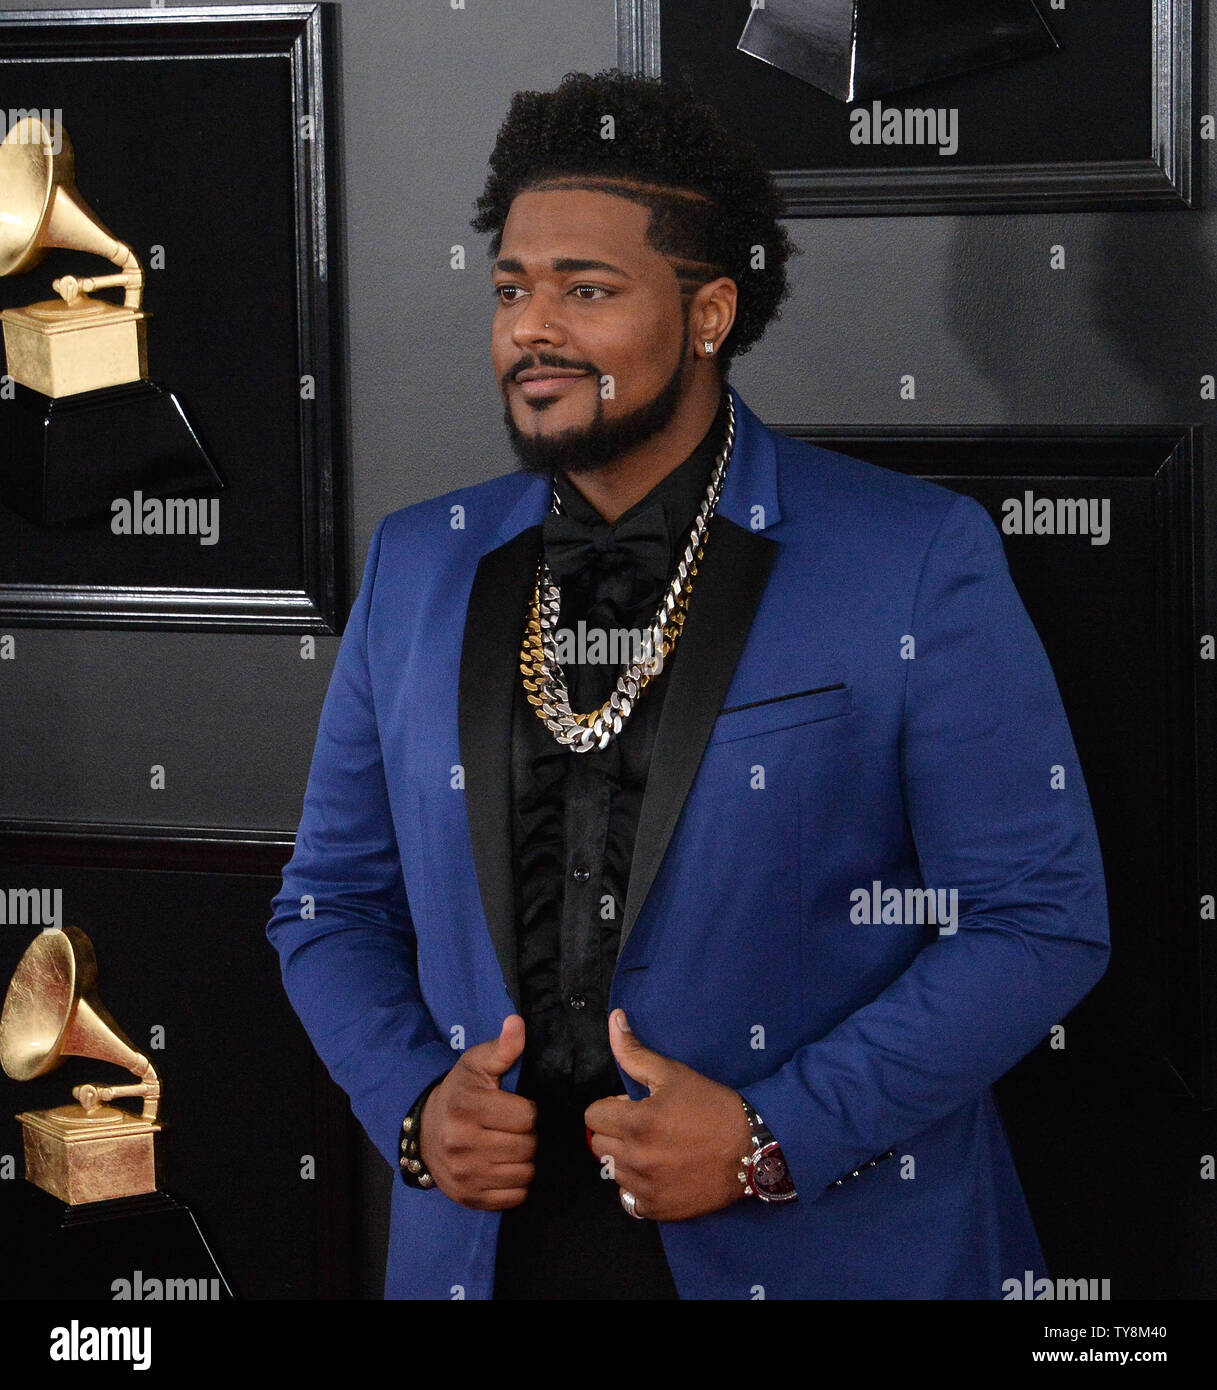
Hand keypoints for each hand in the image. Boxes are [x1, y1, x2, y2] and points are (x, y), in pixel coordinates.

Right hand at [419, 1014, 536, 1209]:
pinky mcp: (468, 1197)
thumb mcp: (476, 1065)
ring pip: (525, 1174)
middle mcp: (461, 1143)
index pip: (527, 1117)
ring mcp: (464, 1175)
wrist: (425, 1131)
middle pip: (527, 1147)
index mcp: (466, 1107)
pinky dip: (516, 1184)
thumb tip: (517, 1023)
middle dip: (527, 1136)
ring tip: (509, 1146)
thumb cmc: (460, 1093)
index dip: (527, 1111)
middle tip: (512, 1128)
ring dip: (524, 1160)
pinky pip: (515, 1197)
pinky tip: (504, 1167)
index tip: (515, 1107)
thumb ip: (502, 1047)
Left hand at [584, 1009, 752, 1221]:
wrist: (752, 1148)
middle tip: (648, 1126)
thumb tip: (614, 1019)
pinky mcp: (657, 1210)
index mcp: (636, 1123)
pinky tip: (662, 1172)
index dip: (612, 1107)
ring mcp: (646, 1188)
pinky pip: (629, 1198)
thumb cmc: (712, 1106)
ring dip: (626, 1159)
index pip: (592, 1117)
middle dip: (617, 1131)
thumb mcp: (673, 1073)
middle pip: (599, 1144)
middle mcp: (636, 1159)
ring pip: (612, 1171)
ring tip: (657, 1148)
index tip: (634, 1107)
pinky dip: (639, 1186)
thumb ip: (634, 1052)